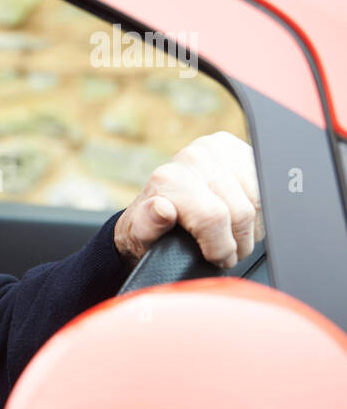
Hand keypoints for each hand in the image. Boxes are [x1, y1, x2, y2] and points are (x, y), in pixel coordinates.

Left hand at [115, 131, 262, 268]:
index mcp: (170, 178)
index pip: (213, 217)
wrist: (161, 207)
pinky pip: (267, 187)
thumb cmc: (152, 226)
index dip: (221, 247)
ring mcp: (219, 150)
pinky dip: (259, 210)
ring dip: (251, 227)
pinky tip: (242, 218)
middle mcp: (194, 157)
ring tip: (233, 237)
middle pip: (241, 211)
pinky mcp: (240, 150)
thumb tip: (161, 209)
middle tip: (227, 252)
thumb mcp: (140, 235)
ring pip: (259, 200)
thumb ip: (147, 225)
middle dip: (238, 241)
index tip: (217, 258)